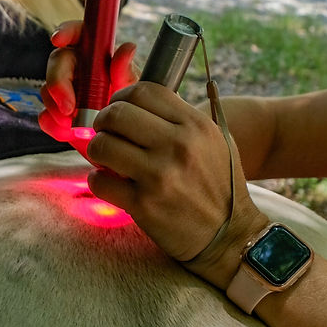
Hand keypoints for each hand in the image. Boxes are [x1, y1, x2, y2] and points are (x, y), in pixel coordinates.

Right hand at [39, 18, 136, 141]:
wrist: (124, 141)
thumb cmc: (130, 109)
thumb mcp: (132, 91)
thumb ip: (126, 71)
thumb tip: (127, 48)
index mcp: (95, 56)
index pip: (78, 34)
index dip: (66, 31)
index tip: (58, 40)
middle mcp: (76, 69)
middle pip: (56, 62)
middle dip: (58, 84)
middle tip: (69, 108)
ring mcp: (63, 91)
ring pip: (47, 90)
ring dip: (57, 109)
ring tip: (75, 126)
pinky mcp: (56, 114)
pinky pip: (45, 116)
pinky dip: (54, 126)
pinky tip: (69, 133)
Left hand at [86, 82, 266, 274]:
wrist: (230, 235)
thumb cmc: (220, 185)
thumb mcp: (214, 141)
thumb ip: (182, 119)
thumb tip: (139, 105)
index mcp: (194, 125)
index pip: (143, 91)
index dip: (121, 97)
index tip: (118, 109)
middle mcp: (177, 145)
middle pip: (117, 114)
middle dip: (103, 122)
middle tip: (105, 133)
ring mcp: (159, 175)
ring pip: (102, 145)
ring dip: (97, 150)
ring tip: (105, 159)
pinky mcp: (143, 204)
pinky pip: (100, 182)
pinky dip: (97, 181)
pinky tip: (108, 183)